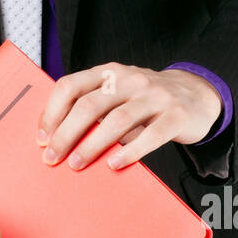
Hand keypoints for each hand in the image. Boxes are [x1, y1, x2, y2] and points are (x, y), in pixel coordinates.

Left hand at [36, 63, 222, 171]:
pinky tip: (114, 165)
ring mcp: (155, 96)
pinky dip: (130, 152)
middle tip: (52, 158)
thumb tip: (56, 140)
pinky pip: (151, 135)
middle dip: (66, 134)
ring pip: (117, 120)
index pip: (70, 86)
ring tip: (76, 164)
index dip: (51, 112)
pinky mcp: (176, 115)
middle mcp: (130, 79)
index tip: (42, 138)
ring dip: (92, 145)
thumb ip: (93, 107)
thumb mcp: (117, 93)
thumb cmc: (144, 101)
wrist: (196, 96)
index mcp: (108, 72)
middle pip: (89, 105)